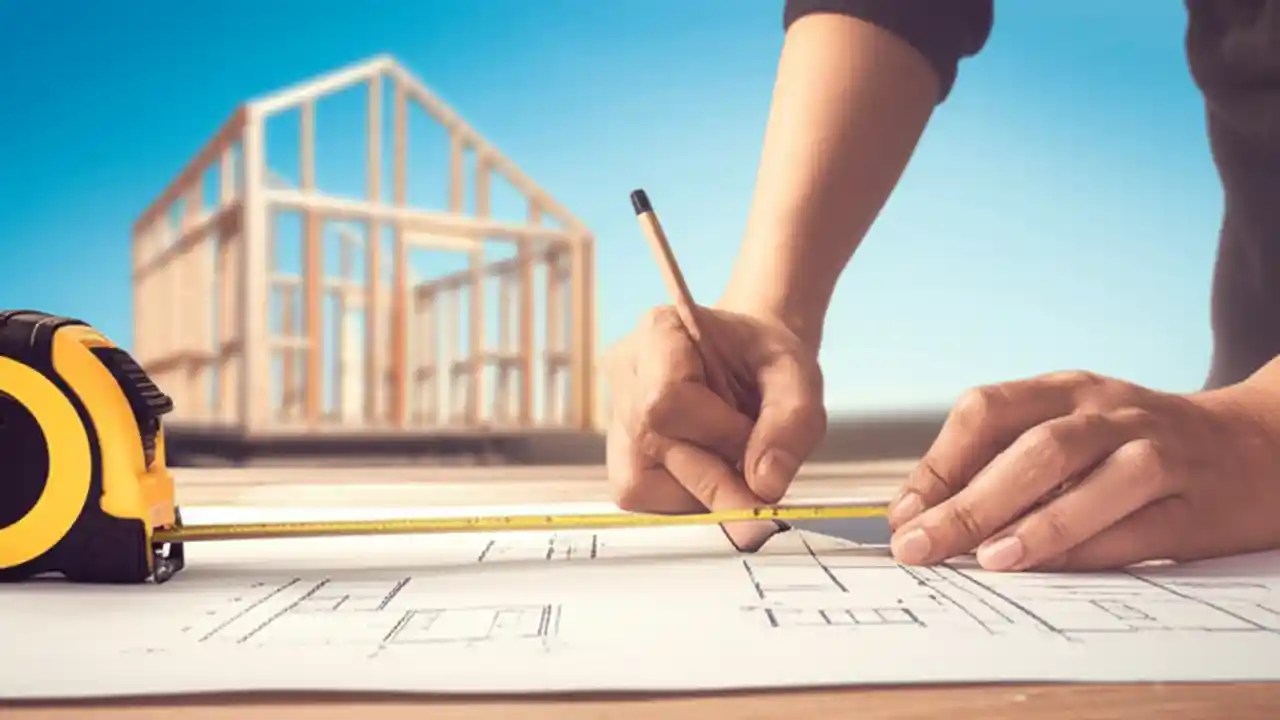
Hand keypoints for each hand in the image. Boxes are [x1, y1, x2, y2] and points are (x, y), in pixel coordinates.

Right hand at [602, 305, 826, 550]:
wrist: (748, 360)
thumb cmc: (766, 360)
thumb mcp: (798, 374)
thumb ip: (793, 421)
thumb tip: (764, 487)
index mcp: (660, 331)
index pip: (667, 400)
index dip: (719, 434)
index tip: (756, 438)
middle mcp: (624, 372)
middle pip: (652, 444)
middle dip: (716, 478)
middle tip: (761, 488)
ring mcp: (614, 414)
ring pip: (635, 483)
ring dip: (695, 492)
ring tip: (728, 465)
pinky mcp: (619, 453)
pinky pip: (639, 495)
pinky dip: (684, 497)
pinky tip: (710, 471)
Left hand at [885, 370, 1279, 570]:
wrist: (1256, 445)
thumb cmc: (1134, 446)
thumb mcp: (1068, 432)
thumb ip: (997, 464)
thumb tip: (914, 516)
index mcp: (1065, 391)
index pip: (987, 412)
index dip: (938, 464)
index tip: (901, 517)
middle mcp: (1109, 412)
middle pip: (1032, 448)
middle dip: (968, 500)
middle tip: (919, 547)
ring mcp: (1159, 451)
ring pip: (1092, 479)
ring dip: (1035, 521)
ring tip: (987, 560)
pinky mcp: (1197, 504)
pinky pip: (1139, 526)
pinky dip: (1090, 549)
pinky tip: (1050, 572)